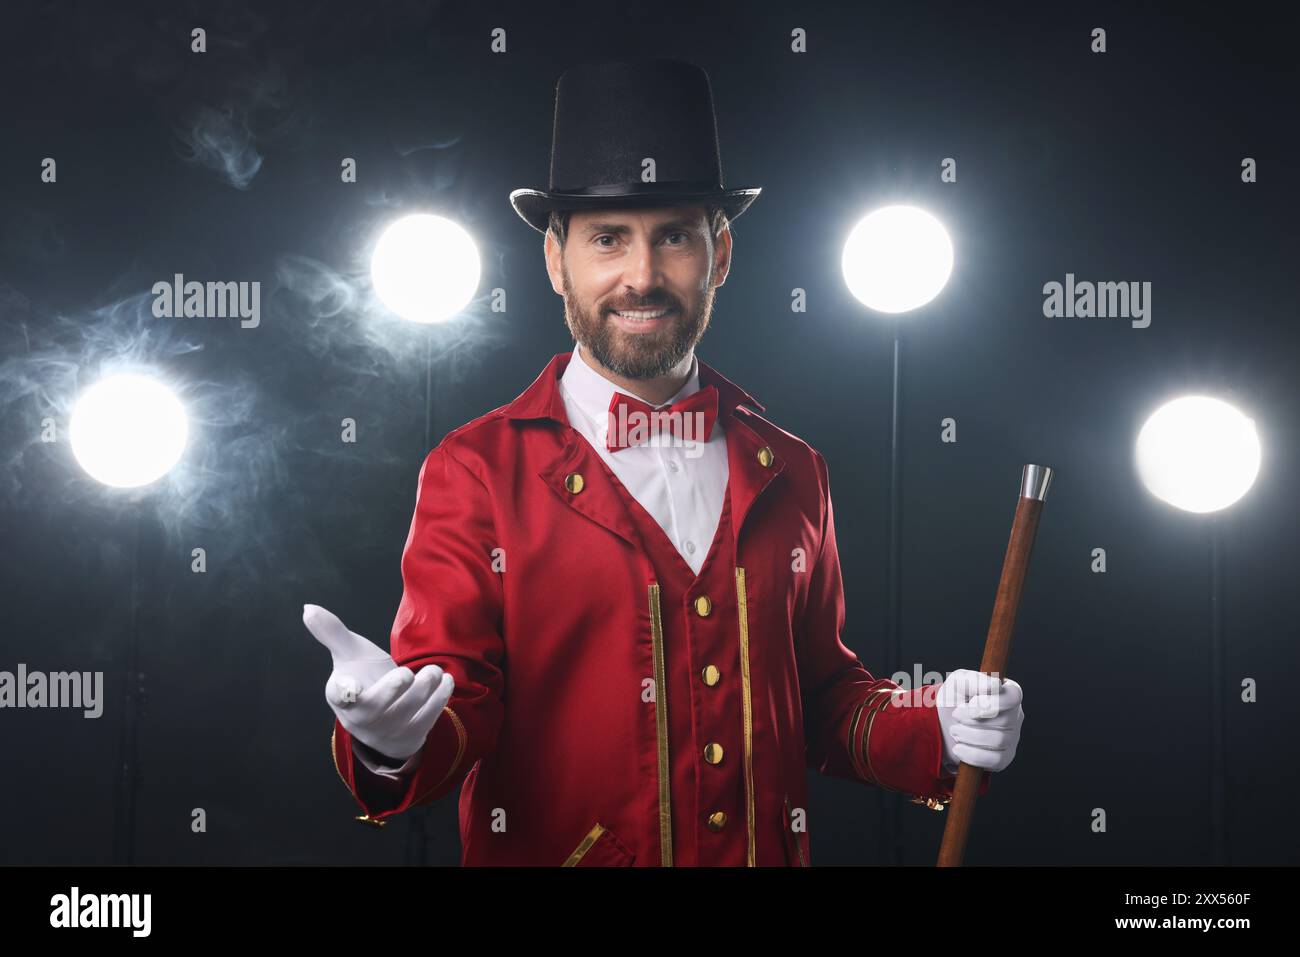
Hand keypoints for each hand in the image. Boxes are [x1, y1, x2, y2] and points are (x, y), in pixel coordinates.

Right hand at [303, 603, 453, 761]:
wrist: (383, 719)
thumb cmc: (363, 678)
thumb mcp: (349, 655)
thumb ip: (332, 633)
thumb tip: (309, 608)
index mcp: (342, 696)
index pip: (340, 695)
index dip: (344, 691)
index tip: (350, 687)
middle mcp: (362, 718)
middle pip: (375, 708)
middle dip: (392, 690)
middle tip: (406, 673)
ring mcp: (387, 730)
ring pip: (405, 714)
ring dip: (423, 691)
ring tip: (434, 671)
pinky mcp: (411, 736)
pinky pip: (426, 720)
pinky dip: (438, 700)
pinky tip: (445, 681)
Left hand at [935, 669, 1023, 772]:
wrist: (941, 725)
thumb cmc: (954, 700)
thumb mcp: (957, 683)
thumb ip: (973, 680)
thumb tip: (995, 685)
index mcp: (1008, 693)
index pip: (1013, 697)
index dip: (992, 702)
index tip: (970, 702)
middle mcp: (1015, 716)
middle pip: (1004, 722)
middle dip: (972, 719)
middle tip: (955, 715)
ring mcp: (1011, 739)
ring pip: (998, 741)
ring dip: (969, 736)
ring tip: (954, 730)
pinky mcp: (1003, 758)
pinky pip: (995, 761)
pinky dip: (971, 755)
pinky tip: (958, 748)